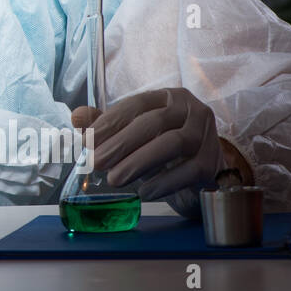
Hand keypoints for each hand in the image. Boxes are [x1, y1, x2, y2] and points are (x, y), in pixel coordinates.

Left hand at [72, 88, 222, 199]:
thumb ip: (105, 124)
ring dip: (140, 162)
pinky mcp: (213, 162)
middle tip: (96, 162)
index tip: (87, 141)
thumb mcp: (132, 134)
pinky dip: (164, 182)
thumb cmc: (159, 149)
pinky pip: (190, 170)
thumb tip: (76, 117)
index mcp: (168, 97)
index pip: (137, 103)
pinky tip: (144, 192)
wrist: (199, 173)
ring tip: (114, 179)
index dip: (111, 121)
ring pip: (174, 144)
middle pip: (155, 122)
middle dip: (121, 143)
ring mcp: (207, 135)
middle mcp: (192, 110)